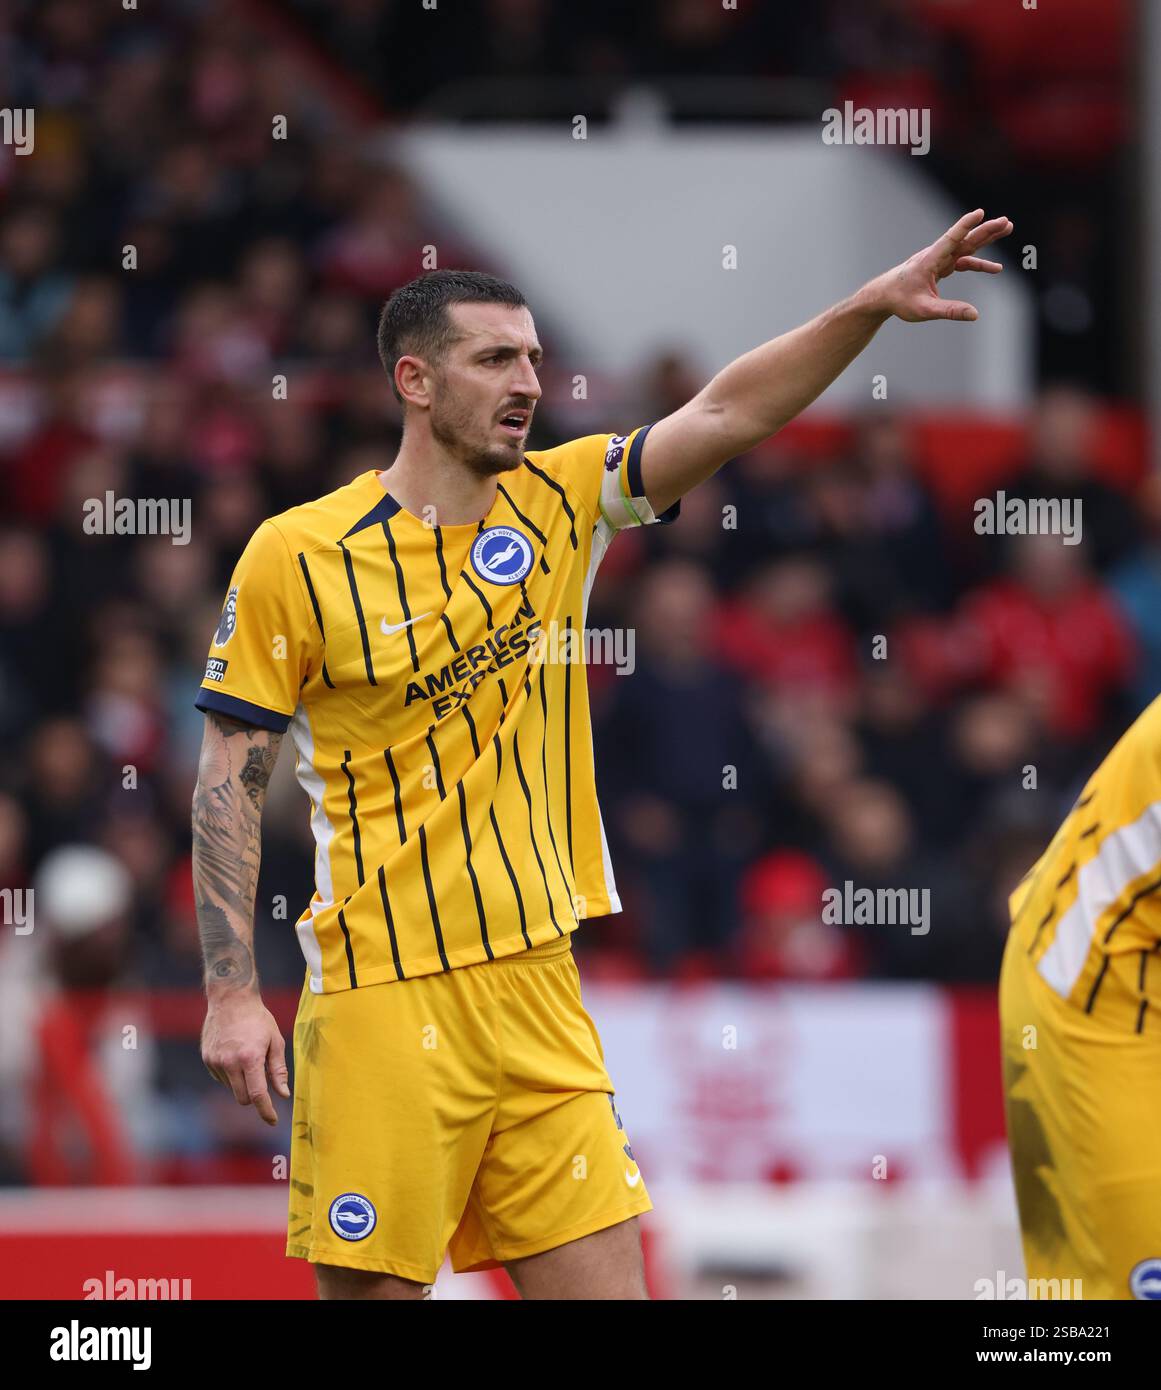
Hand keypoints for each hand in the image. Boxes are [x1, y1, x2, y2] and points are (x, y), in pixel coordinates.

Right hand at [201, 993, 289, 1125]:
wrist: (231, 999)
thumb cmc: (258, 1019)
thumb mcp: (275, 1041)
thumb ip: (278, 1070)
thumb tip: (283, 1094)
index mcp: (249, 1058)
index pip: (257, 1095)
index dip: (265, 1111)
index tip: (273, 1120)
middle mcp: (229, 1062)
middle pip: (242, 1098)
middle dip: (254, 1096)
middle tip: (262, 1080)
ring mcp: (215, 1061)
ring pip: (231, 1088)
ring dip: (242, 1083)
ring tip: (248, 1058)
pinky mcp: (207, 1058)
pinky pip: (221, 1078)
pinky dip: (230, 1074)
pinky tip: (235, 1054)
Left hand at [869, 209, 1012, 322]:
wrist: (884, 296)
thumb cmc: (900, 301)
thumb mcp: (925, 310)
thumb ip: (950, 311)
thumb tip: (975, 314)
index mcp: (930, 260)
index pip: (950, 239)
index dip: (965, 226)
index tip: (980, 213)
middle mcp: (936, 255)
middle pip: (964, 240)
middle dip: (986, 231)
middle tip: (1006, 222)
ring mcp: (940, 259)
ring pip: (966, 246)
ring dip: (986, 238)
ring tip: (1007, 228)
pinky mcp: (941, 266)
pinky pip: (963, 262)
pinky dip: (979, 264)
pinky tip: (996, 269)